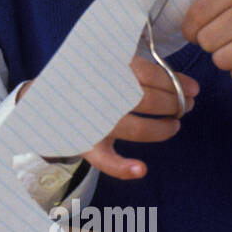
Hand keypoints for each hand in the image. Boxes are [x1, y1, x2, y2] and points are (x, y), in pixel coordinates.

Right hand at [17, 58, 198, 179]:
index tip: (193, 87)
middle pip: (146, 99)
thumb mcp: (98, 61)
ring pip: (136, 127)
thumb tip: (167, 65)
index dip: (175, 81)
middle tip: (187, 104)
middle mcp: (98, 96)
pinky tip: (140, 169)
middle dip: (174, 102)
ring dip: (162, 128)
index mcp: (102, 70)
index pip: (147, 74)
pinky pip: (105, 161)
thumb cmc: (79, 82)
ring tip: (175, 123)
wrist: (39, 103)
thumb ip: (128, 63)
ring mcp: (93, 122)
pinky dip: (122, 168)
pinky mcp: (87, 146)